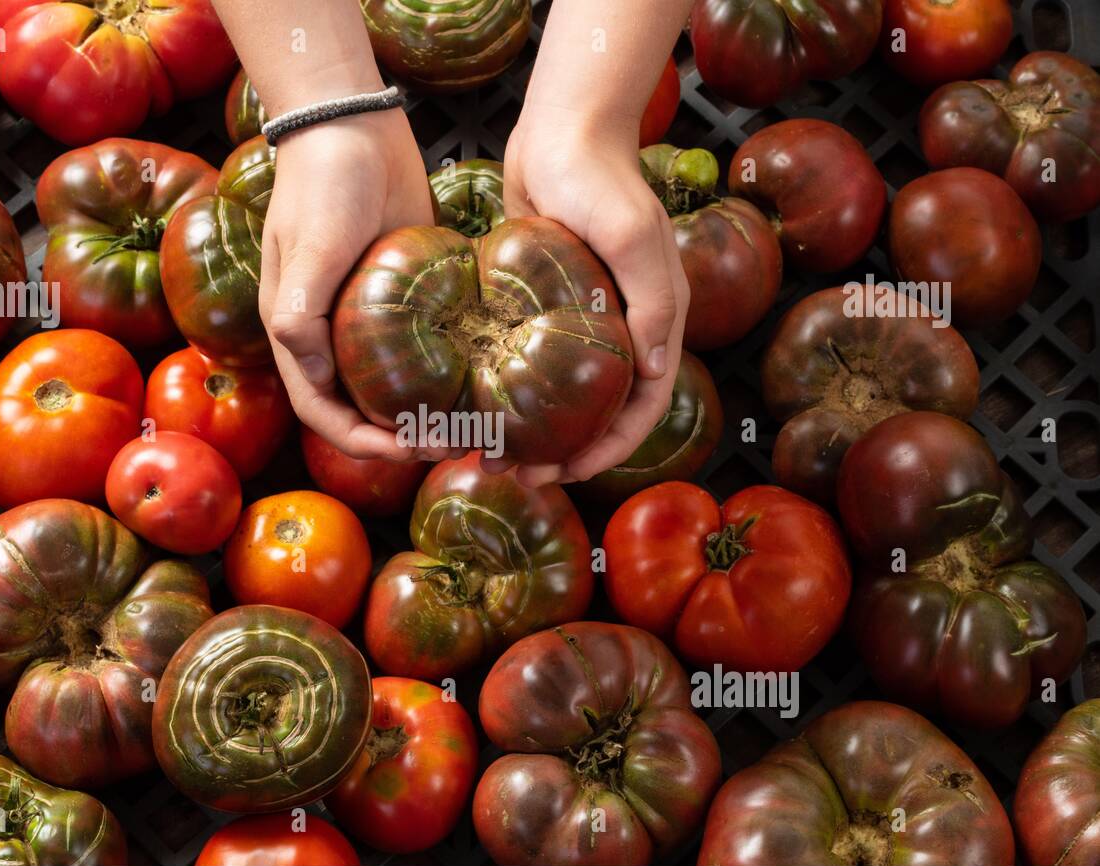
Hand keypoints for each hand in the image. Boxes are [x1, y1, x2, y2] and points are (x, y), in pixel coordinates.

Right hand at [258, 108, 436, 459]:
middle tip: (449, 441)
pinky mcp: (404, 297)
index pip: (321, 410)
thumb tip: (308, 372)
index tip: (403, 449)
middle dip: (399, 437)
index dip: (358, 441)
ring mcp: (368, 318)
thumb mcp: (310, 245)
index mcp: (295, 332)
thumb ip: (299, 310)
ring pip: (393, 386)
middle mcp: (329, 334)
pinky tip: (480, 377)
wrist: (355, 125)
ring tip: (469, 422)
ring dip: (425, 412)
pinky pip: (422, 348)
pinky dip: (445, 371)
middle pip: (359, 409)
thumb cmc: (323, 182)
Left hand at [495, 102, 689, 486]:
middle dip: (561, 453)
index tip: (564, 472)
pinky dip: (507, 390)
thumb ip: (651, 304)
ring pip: (560, 395)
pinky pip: (528, 362)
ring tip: (485, 452)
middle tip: (511, 473)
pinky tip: (473, 405)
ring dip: (529, 430)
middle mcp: (621, 330)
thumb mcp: (631, 238)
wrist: (561, 129)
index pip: (643, 409)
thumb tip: (655, 374)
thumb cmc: (601, 180)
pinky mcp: (542, 306)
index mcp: (655, 323)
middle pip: (598, 414)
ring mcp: (580, 320)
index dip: (608, 450)